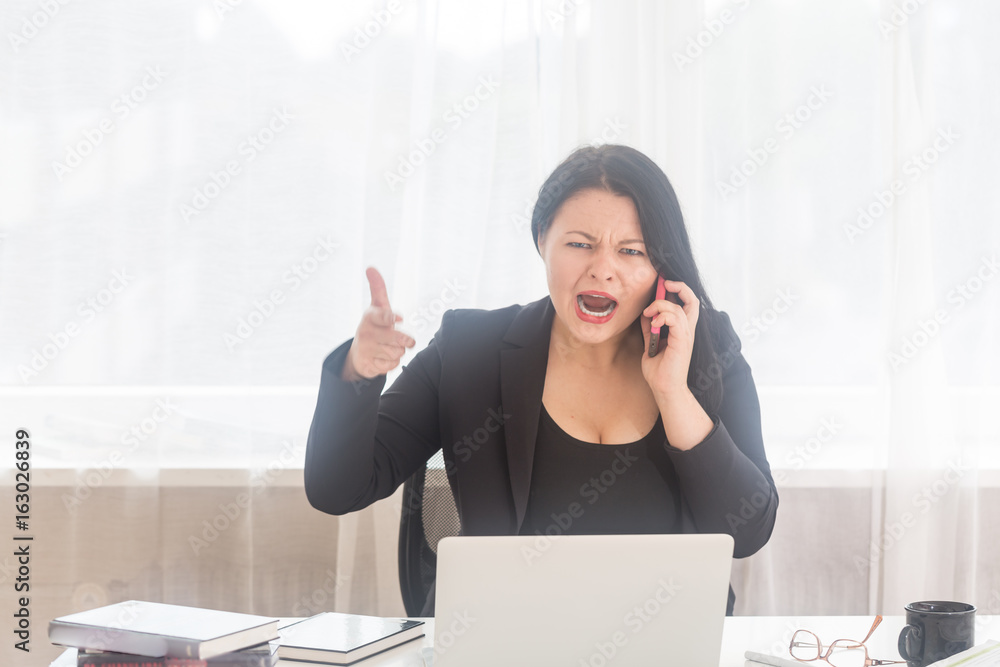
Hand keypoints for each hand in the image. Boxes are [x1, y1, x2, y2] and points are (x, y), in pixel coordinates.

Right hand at [342, 267, 415, 380]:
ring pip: (397, 353)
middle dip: (405, 341)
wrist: (359, 353)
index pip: (383, 316)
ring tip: (389, 347)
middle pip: (397, 338)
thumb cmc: (374, 325)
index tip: (398, 319)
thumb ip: (378, 288)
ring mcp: (366, 349)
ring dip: (398, 352)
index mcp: (370, 316)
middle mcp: (366, 332)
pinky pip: (392, 365)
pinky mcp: (368, 364)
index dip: (390, 318)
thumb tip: (370, 268)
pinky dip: (392, 363)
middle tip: (408, 341)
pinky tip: (384, 358)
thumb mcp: (377, 307)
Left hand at [639, 279, 699, 397]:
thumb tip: (646, 313)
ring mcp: (686, 336)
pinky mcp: (681, 342)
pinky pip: (676, 319)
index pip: (687, 303)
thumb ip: (650, 328)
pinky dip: (663, 316)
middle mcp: (687, 331)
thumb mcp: (651, 343)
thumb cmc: (659, 370)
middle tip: (664, 284)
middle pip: (693, 300)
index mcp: (681, 330)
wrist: (663, 388)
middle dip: (679, 286)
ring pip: (679, 308)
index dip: (678, 289)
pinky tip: (654, 324)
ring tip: (649, 314)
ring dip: (661, 305)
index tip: (663, 284)